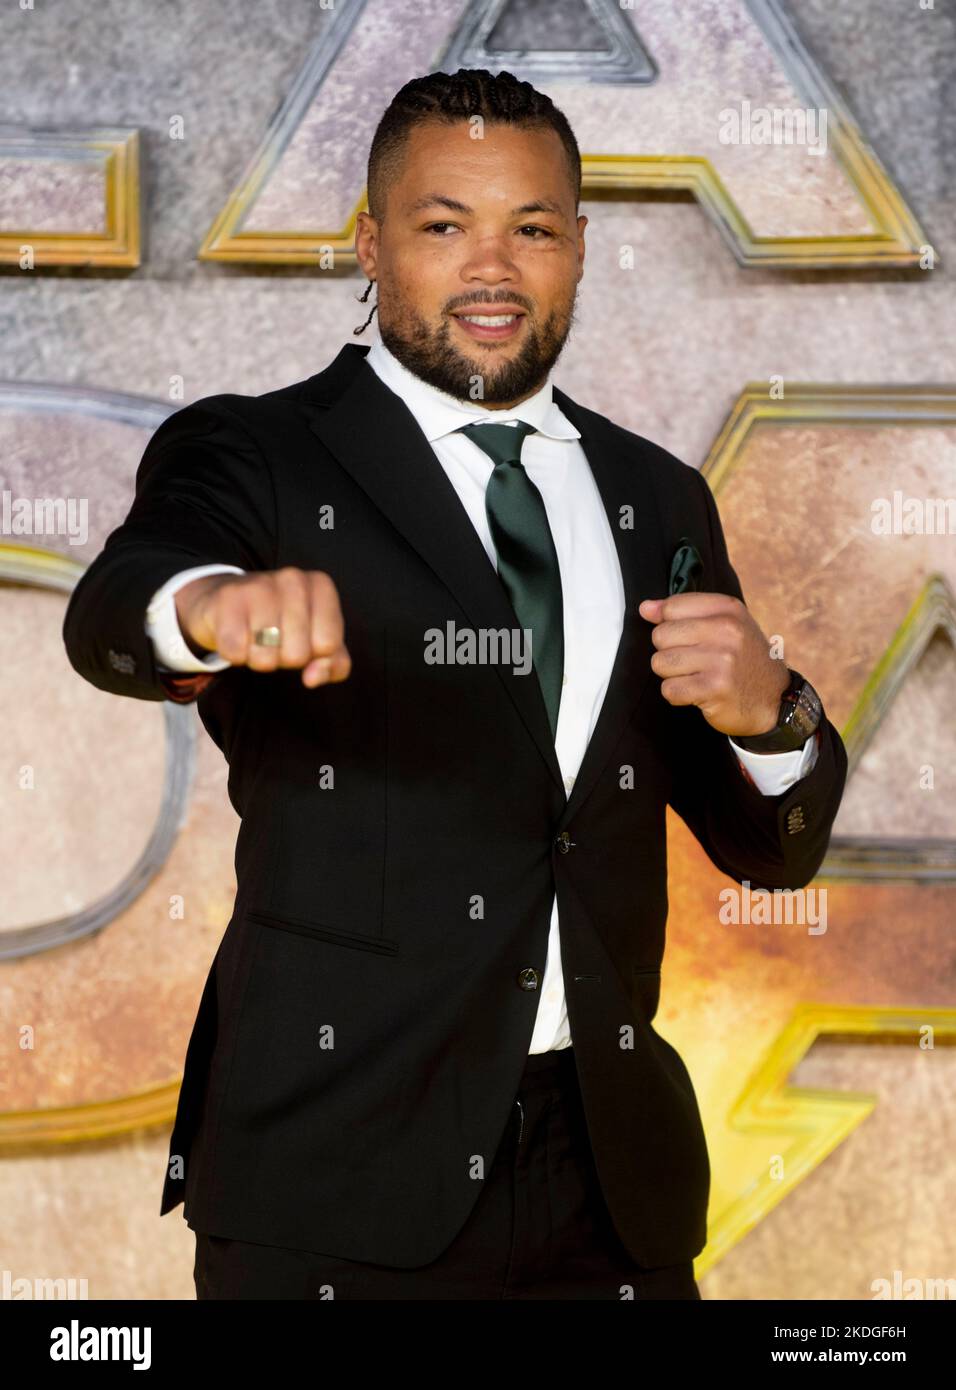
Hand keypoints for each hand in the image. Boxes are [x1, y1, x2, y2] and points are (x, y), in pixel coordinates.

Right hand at [174, 568, 351, 687]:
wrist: (227, 599)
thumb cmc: (281, 622)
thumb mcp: (317, 640)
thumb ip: (333, 664)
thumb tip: (313, 677)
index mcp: (320, 587)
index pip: (328, 645)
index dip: (313, 654)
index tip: (302, 640)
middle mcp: (293, 580)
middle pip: (297, 655)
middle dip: (284, 658)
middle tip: (274, 640)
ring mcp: (259, 586)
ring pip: (266, 657)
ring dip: (258, 658)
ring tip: (255, 638)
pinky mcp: (227, 599)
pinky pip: (236, 652)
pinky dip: (235, 655)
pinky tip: (236, 635)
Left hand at [638, 592, 788, 736]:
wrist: (776, 700)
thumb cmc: (743, 660)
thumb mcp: (725, 626)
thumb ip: (683, 613)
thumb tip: (645, 608)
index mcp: (728, 609)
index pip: (672, 606)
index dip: (669, 624)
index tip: (685, 638)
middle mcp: (727, 631)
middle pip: (661, 636)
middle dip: (669, 652)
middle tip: (693, 661)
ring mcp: (722, 660)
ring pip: (661, 663)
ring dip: (672, 675)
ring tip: (695, 676)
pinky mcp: (714, 689)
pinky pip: (670, 689)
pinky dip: (677, 695)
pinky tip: (697, 693)